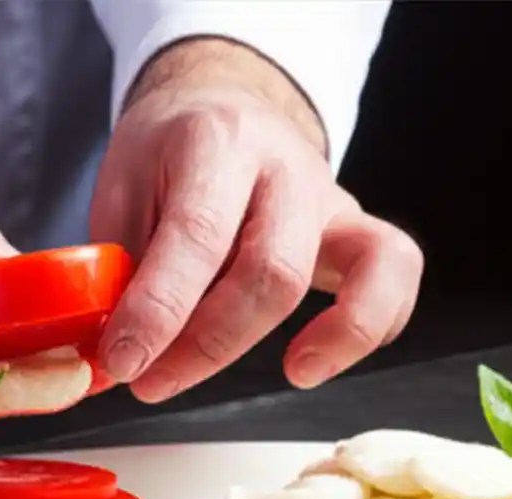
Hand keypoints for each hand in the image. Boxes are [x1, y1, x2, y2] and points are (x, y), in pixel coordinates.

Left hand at [91, 39, 422, 402]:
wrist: (229, 104)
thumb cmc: (171, 154)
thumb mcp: (121, 188)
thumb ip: (121, 266)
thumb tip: (112, 358)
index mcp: (218, 142)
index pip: (198, 234)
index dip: (160, 308)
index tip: (123, 360)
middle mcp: (289, 167)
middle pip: (276, 268)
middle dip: (215, 341)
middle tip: (157, 381)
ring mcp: (335, 200)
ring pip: (369, 266)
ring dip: (336, 336)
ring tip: (294, 373)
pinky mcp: (363, 231)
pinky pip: (399, 277)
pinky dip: (373, 326)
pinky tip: (321, 358)